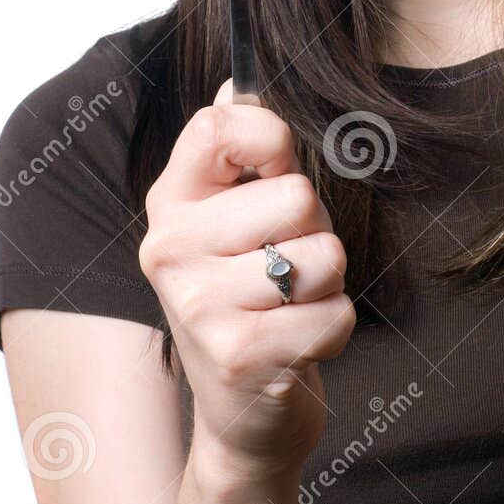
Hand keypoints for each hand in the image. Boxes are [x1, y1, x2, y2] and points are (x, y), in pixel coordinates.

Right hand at [138, 79, 355, 483]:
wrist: (243, 418)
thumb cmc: (255, 301)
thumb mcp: (240, 224)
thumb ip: (245, 156)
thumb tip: (238, 85)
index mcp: (171, 203)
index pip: (221, 125)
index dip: (272, 141)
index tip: (275, 175)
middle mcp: (168, 248)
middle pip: (299, 195)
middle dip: (318, 234)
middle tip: (286, 270)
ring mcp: (197, 304)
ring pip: (324, 256)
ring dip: (328, 288)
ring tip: (291, 308)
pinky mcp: (237, 355)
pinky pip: (335, 316)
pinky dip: (334, 332)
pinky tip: (297, 347)